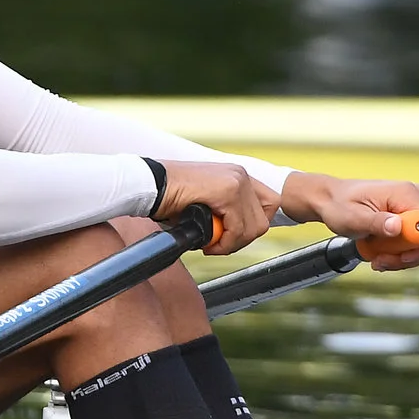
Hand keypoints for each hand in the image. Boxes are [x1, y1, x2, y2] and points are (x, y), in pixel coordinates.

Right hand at [153, 160, 277, 255]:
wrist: (149, 184)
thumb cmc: (169, 196)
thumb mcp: (205, 203)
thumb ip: (224, 213)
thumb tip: (236, 235)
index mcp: (236, 174)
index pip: (269, 203)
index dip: (253, 225)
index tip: (234, 235)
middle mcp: (240, 174)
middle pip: (264, 219)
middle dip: (243, 239)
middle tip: (220, 244)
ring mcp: (236, 181)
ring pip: (254, 228)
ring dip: (232, 244)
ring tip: (211, 245)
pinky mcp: (228, 191)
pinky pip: (237, 229)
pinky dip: (224, 244)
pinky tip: (207, 244)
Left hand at [278, 173, 418, 270]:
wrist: (332, 201)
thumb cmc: (340, 206)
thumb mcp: (352, 218)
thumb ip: (376, 223)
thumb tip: (397, 227)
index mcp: (406, 194)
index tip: (400, 257)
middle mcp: (417, 197)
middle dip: (409, 257)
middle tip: (381, 261)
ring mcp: (415, 206)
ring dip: (402, 257)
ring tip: (377, 257)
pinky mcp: (410, 216)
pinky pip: (416, 242)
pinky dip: (400, 252)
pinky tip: (381, 253)